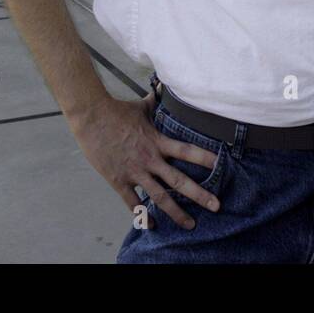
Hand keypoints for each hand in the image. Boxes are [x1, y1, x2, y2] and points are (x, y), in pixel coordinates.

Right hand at [69, 93, 220, 229]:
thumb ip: (155, 101)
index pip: (187, 150)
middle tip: (216, 206)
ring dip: (176, 213)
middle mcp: (150, 159)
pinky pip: (133, 203)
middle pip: (179, 180)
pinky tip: (153, 225)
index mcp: (157, 141)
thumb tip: (163, 86)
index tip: (222, 166)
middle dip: (200, 195)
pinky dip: (143, 215)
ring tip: (190, 225)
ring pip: (159, 197)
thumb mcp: (141, 106)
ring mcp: (134, 172)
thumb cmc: (116, 111)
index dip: (206, 158)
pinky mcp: (118, 181)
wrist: (91, 117)